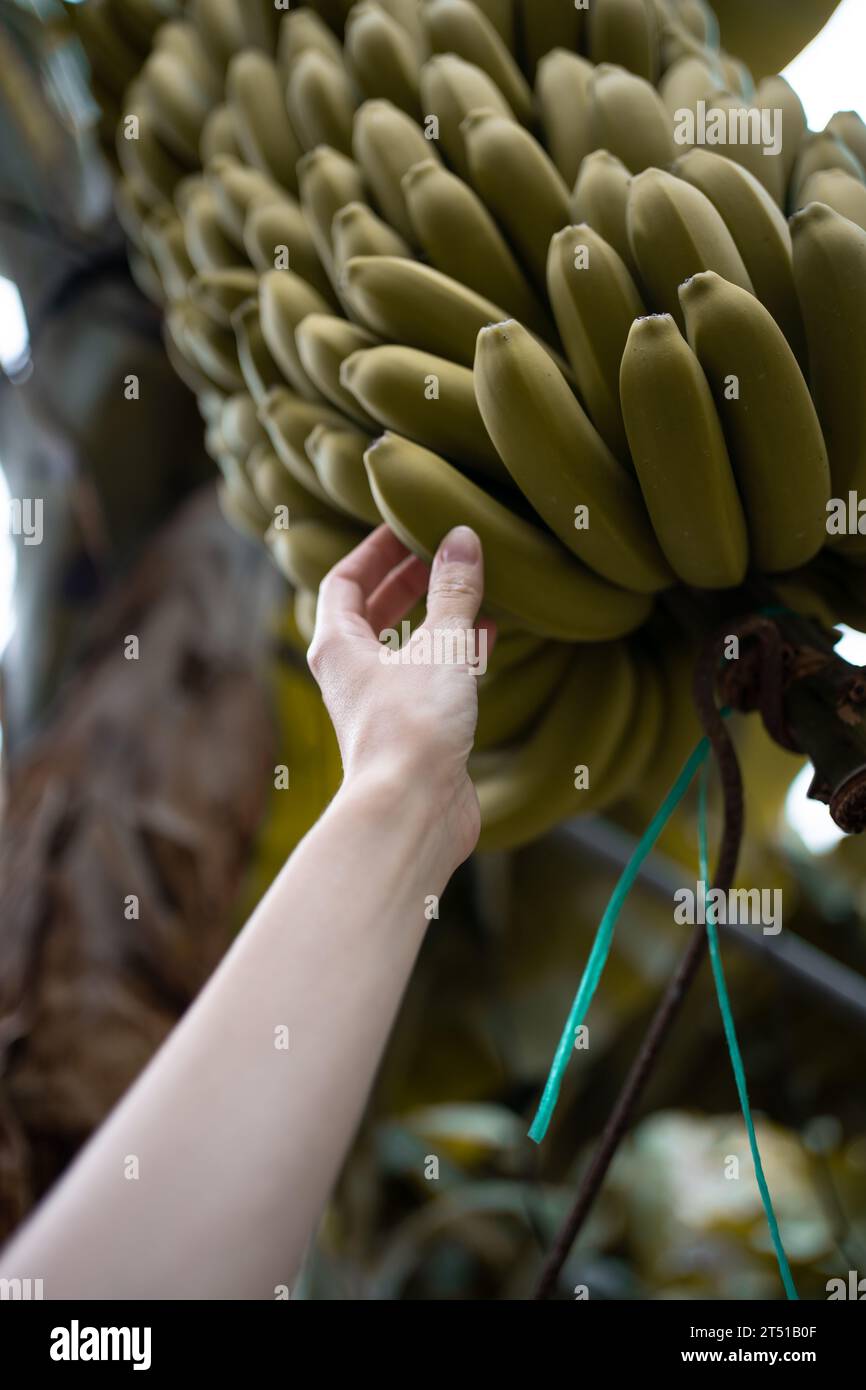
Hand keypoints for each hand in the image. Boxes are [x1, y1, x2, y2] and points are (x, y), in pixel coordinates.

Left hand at [307, 524, 493, 871]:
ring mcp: (381, 704)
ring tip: (466, 587)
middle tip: (439, 552)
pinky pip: (429, 676)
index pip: (345, 581)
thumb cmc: (413, 726)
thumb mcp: (442, 646)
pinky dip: (453, 652)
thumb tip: (462, 539)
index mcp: (339, 646)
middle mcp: (352, 674)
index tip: (407, 526)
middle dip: (405, 580)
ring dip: (432, 616)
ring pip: (403, 646)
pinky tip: (487, 637)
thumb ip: (454, 591)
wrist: (413, 810)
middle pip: (371, 613)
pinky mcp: (412, 730)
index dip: (375, 551)